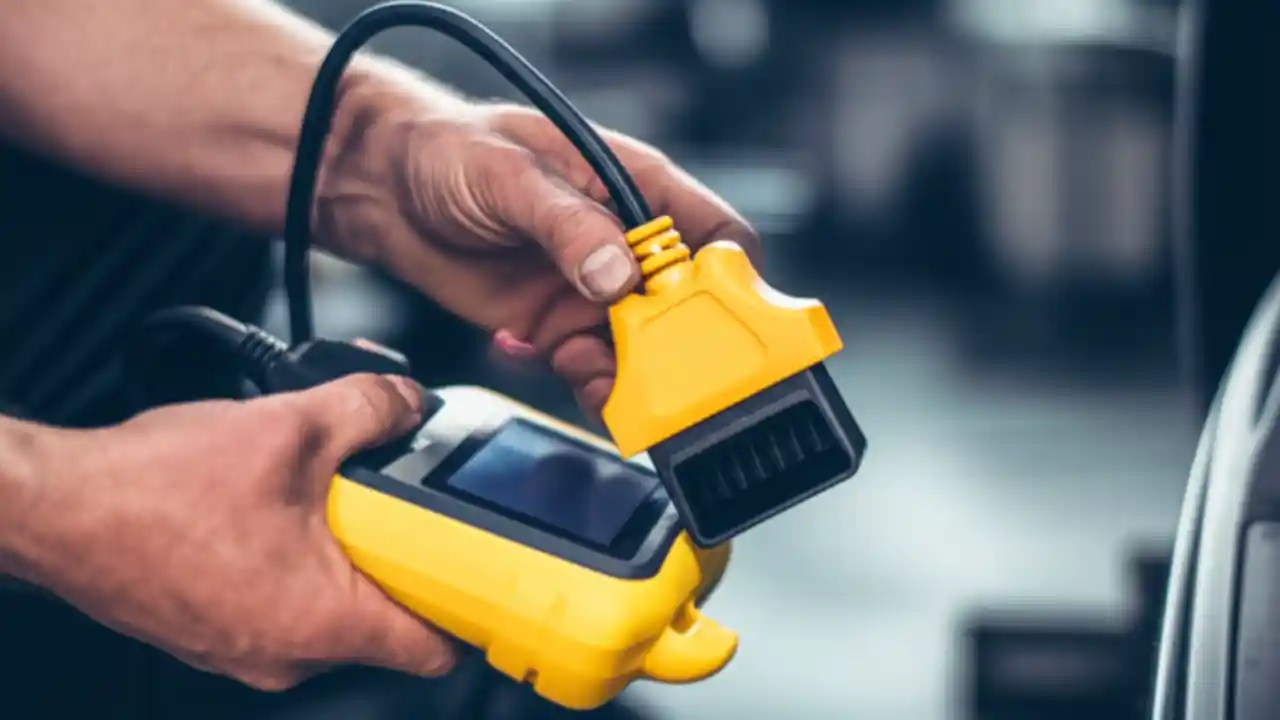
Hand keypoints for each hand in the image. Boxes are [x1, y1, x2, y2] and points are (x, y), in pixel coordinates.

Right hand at [3, 374, 453, 690]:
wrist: (56, 508)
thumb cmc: (150, 490)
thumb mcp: (289, 427)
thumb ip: (371, 409)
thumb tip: (408, 403)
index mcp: (322, 622)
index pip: (433, 648)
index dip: (466, 606)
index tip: (480, 573)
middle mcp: (286, 653)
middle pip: (382, 617)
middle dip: (392, 555)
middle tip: (383, 502)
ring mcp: (246, 647)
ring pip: (328, 604)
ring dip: (337, 551)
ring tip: (313, 496)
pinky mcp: (216, 630)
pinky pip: (281, 600)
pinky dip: (293, 559)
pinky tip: (268, 510)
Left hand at [316, 88, 760, 413]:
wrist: (383, 189)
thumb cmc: (450, 150)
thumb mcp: (510, 176)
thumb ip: (568, 225)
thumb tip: (619, 275)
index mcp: (636, 188)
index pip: (718, 238)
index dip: (730, 283)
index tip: (712, 320)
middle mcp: (626, 246)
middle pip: (689, 311)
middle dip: (676, 348)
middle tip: (646, 368)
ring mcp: (593, 291)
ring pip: (643, 353)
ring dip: (623, 374)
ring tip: (577, 364)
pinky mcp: (557, 326)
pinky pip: (591, 371)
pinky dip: (576, 381)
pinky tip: (533, 352)